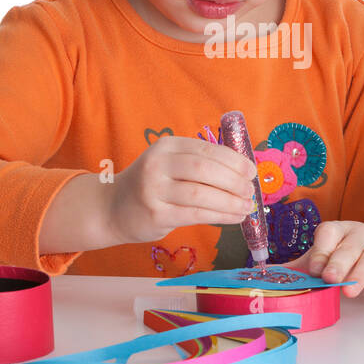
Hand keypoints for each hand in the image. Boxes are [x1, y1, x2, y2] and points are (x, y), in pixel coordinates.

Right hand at [104, 135, 257, 244]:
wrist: (112, 208)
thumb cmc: (151, 185)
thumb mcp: (169, 164)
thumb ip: (199, 164)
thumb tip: (244, 173)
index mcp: (166, 146)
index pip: (206, 149)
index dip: (233, 160)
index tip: (251, 171)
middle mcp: (158, 164)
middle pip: (204, 170)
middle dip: (234, 180)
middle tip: (250, 190)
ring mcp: (154, 190)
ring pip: (202, 194)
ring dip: (230, 201)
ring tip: (247, 206)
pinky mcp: (156, 214)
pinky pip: (196, 215)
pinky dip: (220, 216)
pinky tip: (234, 217)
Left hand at [293, 221, 363, 298]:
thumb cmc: (337, 257)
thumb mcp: (316, 259)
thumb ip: (292, 269)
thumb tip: (258, 277)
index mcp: (336, 230)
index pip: (329, 234)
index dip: (321, 251)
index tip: (314, 269)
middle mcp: (358, 233)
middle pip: (351, 246)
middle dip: (340, 263)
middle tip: (331, 279)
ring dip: (362, 274)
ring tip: (351, 291)